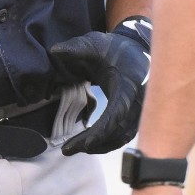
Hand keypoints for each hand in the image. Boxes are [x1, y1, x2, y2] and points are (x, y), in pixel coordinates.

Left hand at [49, 16, 151, 153]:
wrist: (136, 50)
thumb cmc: (115, 49)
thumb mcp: (96, 44)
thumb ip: (76, 48)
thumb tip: (55, 51)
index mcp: (130, 85)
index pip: (118, 112)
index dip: (103, 129)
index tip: (86, 143)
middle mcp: (139, 102)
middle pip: (118, 131)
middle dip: (93, 143)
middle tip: (67, 149)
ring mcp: (139, 111)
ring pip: (121, 137)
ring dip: (99, 146)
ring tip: (73, 148)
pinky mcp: (135, 117)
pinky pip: (122, 136)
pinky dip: (106, 143)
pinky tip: (88, 144)